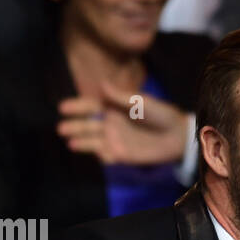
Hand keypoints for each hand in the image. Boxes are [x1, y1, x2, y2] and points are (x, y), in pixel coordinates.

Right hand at [57, 84, 190, 165]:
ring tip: (70, 142)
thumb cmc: (161, 114)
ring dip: (81, 142)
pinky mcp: (121, 155)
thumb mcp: (143, 102)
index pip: (90, 106)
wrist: (177, 135)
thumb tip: (101, 84)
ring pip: (93, 141)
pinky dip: (101, 155)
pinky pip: (106, 156)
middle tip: (61, 128)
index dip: (77, 107)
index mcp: (112, 108)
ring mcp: (114, 140)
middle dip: (74, 126)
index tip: (63, 108)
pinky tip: (98, 153)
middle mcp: (109, 123)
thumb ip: (122, 96)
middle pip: (87, 125)